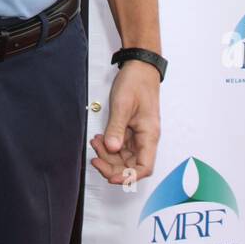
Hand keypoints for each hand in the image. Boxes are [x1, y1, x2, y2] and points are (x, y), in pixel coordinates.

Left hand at [89, 60, 160, 186]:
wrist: (140, 66)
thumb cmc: (136, 82)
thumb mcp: (123, 105)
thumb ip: (116, 128)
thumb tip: (112, 149)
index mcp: (149, 135)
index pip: (144, 167)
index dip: (128, 177)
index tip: (111, 177)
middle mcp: (146, 138)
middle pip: (131, 166)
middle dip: (112, 167)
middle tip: (95, 160)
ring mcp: (139, 135)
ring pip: (124, 157)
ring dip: (108, 156)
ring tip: (95, 143)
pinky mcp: (131, 129)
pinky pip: (120, 146)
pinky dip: (109, 146)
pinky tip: (99, 139)